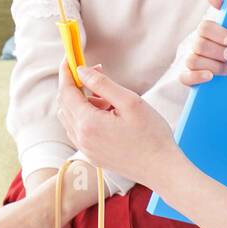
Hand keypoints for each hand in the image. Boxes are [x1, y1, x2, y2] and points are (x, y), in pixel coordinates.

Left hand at [56, 59, 181, 189]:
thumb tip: (81, 71)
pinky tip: (109, 116)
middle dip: (77, 84)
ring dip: (83, 102)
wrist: (162, 169)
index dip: (66, 72)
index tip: (70, 58)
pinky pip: (79, 130)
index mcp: (88, 123)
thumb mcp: (129, 101)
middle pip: (65, 103)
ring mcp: (85, 149)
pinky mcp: (93, 156)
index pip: (66, 91)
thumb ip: (102, 84)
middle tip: (100, 73)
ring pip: (71, 117)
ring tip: (111, 100)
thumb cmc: (151, 135)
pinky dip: (86, 117)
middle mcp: (81, 138)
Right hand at [179, 0, 226, 85]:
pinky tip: (210, 77)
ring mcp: (189, 60)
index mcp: (204, 31)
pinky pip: (185, 77)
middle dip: (220, 53)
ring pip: (193, 60)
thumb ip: (223, 9)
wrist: (219, 63)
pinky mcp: (187, 76)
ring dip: (214, 66)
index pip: (205, 27)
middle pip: (200, 45)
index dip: (222, 34)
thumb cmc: (224, 43)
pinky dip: (197, 77)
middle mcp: (194, 44)